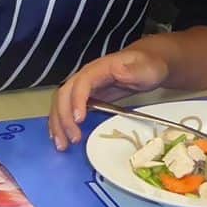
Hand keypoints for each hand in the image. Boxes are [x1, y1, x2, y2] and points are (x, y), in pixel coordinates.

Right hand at [48, 45, 170, 148]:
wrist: (148, 62)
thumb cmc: (147, 65)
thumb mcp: (145, 67)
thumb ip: (133, 71)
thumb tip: (119, 72)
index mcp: (100, 68)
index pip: (81, 83)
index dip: (76, 100)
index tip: (78, 120)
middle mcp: (86, 77)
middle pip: (64, 94)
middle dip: (63, 118)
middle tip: (71, 140)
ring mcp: (84, 87)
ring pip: (62, 103)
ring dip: (58, 124)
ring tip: (62, 144)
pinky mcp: (86, 97)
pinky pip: (67, 108)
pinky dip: (62, 123)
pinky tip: (62, 136)